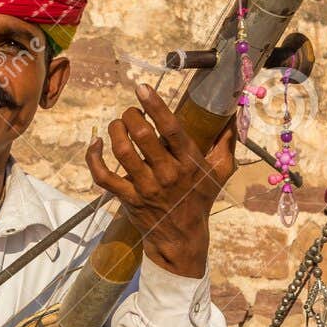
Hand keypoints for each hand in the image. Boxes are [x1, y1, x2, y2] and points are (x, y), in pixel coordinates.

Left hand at [85, 82, 237, 278]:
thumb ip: (226, 142)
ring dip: (115, 131)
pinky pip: (103, 176)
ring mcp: (145, 187)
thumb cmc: (200, 199)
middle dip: (131, 115)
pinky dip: (94, 157)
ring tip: (117, 124)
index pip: (171, 129)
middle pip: (142, 135)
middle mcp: (166, 174)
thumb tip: (232, 114)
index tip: (142, 88)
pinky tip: (96, 143)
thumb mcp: (220, 172)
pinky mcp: (127, 198)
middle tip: (131, 112)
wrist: (182, 238)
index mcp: (189, 163)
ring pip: (122, 152)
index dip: (155, 105)